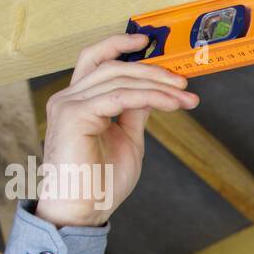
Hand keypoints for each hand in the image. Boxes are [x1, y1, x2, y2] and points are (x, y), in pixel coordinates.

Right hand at [36, 33, 198, 226]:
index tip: (148, 42)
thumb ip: (134, 112)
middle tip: (183, 83)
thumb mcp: (126, 140)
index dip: (119, 45)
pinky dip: (149, 97)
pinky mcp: (74, 116)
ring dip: (158, 86)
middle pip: (112, 66)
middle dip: (152, 71)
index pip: (96, 61)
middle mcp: (68, 98)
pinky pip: (119, 97)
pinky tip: (171, 104)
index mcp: (77, 101)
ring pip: (119, 79)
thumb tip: (152, 92)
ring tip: (185, 98)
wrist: (83, 211)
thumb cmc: (100, 182)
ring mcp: (68, 105)